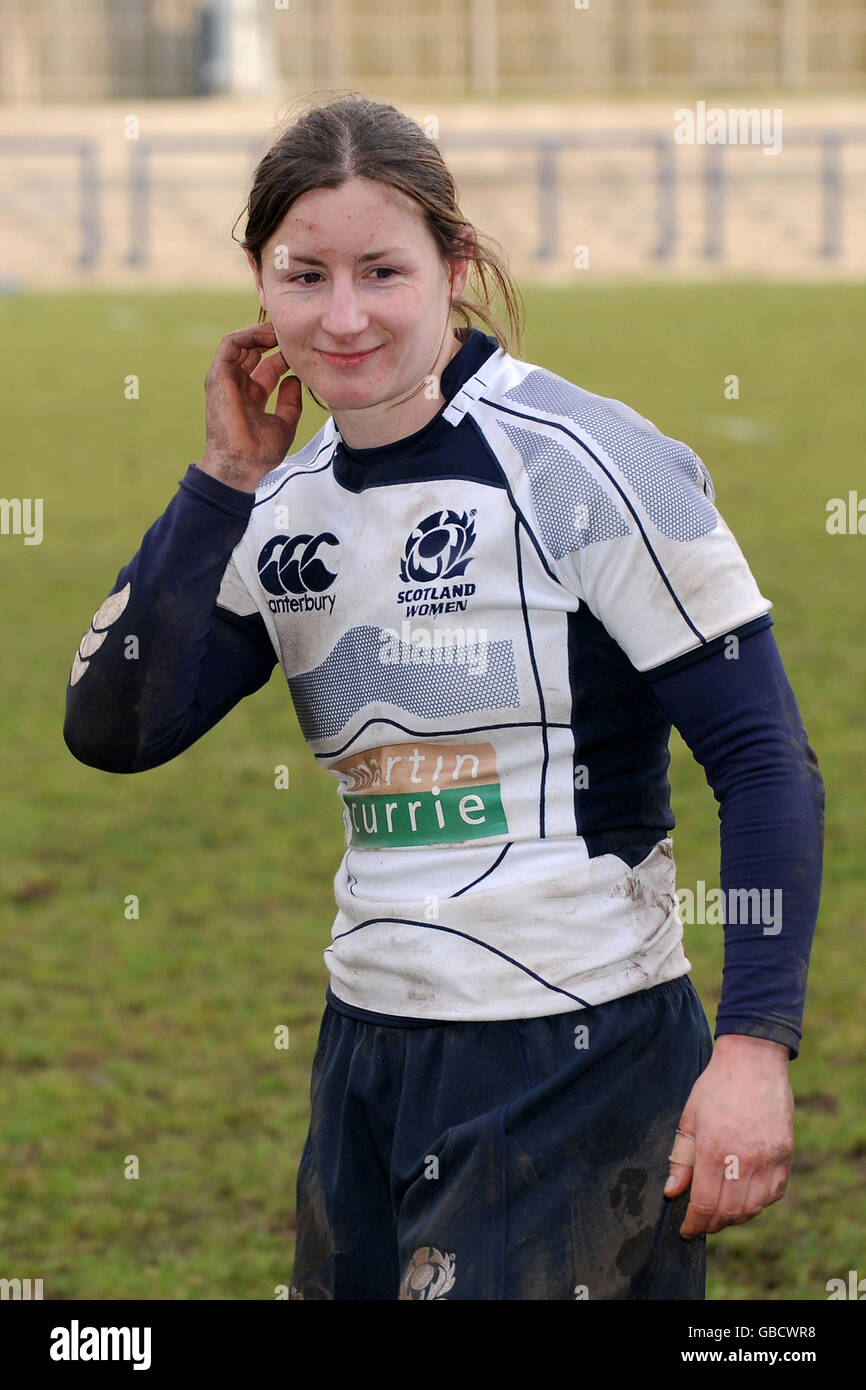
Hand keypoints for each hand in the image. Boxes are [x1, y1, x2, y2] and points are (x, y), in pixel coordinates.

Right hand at [197, 322, 302, 491]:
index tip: (303, 350)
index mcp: (252, 397)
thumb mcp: (285, 424)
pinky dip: (248, 334)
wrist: (241, 462)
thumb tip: (295, 380)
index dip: (284, 355)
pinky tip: (267, 333)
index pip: (267, 367)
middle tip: (293, 332)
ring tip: (281, 328)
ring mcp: (226, 380)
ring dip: (261, 332)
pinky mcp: (218, 375)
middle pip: (254, 352)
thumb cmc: (260, 452)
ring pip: (241, 343)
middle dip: (272, 339)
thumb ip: (290, 402)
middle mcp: (237, 386)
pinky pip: (230, 344)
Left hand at [663, 1034, 793, 1237]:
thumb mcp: (690, 1118)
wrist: (753, 1060)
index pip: (705, 1203)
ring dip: (736, 1218)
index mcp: (714, 1149)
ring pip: (754, 1207)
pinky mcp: (785, 1154)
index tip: (687, 1230)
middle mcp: (743, 1158)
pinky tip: (747, 1198)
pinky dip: (760, 1203)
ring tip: (723, 1213)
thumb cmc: (716, 1086)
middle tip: (703, 1223)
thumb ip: (681, 1159)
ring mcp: (768, 1157)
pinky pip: (775, 1192)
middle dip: (713, 1224)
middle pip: (730, 1211)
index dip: (694, 1223)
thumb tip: (672, 1192)